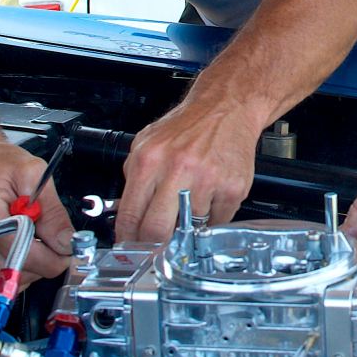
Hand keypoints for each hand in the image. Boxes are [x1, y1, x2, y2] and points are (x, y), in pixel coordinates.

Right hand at [0, 138, 74, 306]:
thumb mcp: (35, 174)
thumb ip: (53, 212)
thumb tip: (66, 244)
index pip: (23, 254)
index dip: (53, 257)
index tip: (66, 250)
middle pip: (12, 274)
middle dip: (41, 265)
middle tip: (52, 245)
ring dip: (23, 274)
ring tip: (30, 246)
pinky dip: (4, 281)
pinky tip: (14, 259)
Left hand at [115, 92, 258, 243]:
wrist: (227, 107)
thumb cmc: (188, 126)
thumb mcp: (147, 143)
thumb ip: (133, 177)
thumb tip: (124, 213)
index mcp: (149, 160)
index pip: (130, 215)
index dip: (128, 239)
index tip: (131, 249)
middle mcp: (177, 169)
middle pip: (157, 230)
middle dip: (154, 245)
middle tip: (156, 246)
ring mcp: (207, 180)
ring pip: (189, 229)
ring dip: (188, 227)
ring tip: (190, 206)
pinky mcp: (232, 188)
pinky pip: (217, 222)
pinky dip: (212, 219)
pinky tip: (210, 199)